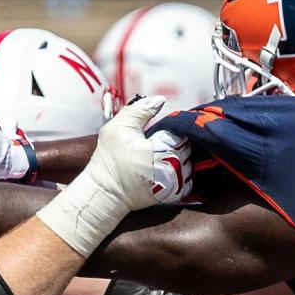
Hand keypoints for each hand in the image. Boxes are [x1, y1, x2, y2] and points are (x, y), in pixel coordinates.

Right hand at [82, 95, 191, 209]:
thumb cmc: (109, 160)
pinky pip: (188, 181)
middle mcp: (173, 167)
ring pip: (189, 163)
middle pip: (186, 148)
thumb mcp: (119, 126)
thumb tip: (159, 100)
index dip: (168, 132)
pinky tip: (165, 172)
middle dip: (173, 145)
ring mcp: (175, 183)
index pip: (179, 133)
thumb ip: (140, 110)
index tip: (155, 136)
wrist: (105, 191)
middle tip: (154, 148)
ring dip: (179, 160)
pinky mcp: (174, 195)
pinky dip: (180, 175)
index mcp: (162, 148)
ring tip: (159, 160)